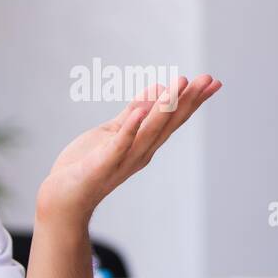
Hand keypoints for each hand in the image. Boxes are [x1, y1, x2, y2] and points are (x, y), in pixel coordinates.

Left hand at [37, 74, 222, 224]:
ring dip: (164, 108)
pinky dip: (128, 130)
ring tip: (179, 84)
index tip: (212, 83)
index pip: (172, 120)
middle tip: (208, 79)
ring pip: (148, 131)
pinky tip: (137, 113)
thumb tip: (158, 87)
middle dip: (188, 101)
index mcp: (143, 144)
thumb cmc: (87, 164)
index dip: (192, 101)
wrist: (64, 197)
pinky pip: (117, 146)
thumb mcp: (114, 132)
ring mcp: (122, 160)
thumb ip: (134, 112)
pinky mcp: (101, 165)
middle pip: (168, 124)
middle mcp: (140, 153)